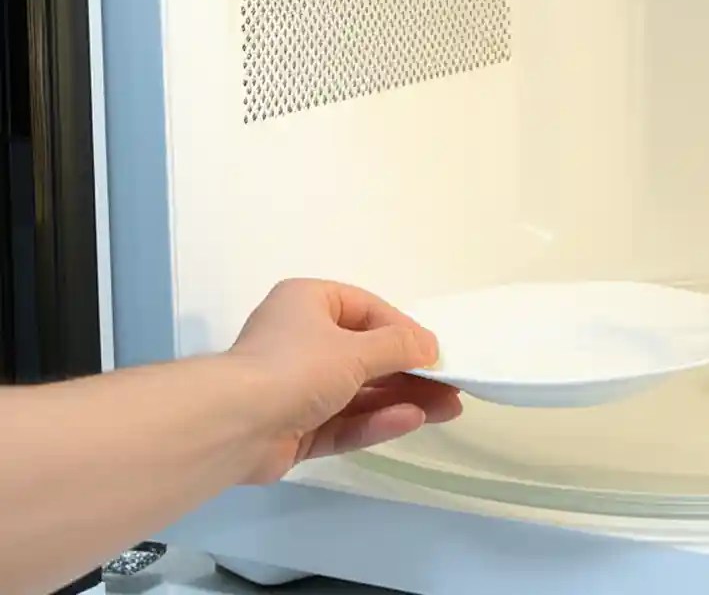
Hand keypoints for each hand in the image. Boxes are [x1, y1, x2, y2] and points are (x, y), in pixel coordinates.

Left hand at [229, 278, 461, 483]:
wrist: (232, 425)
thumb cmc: (296, 366)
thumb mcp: (357, 349)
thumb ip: (399, 346)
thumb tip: (431, 346)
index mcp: (307, 304)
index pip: (366, 310)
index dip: (403, 330)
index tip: (434, 352)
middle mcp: (301, 341)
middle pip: (367, 356)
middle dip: (411, 373)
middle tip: (452, 387)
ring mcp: (298, 388)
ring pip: (360, 393)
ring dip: (402, 399)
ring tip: (448, 409)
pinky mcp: (296, 429)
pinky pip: (343, 422)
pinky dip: (376, 421)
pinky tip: (412, 420)